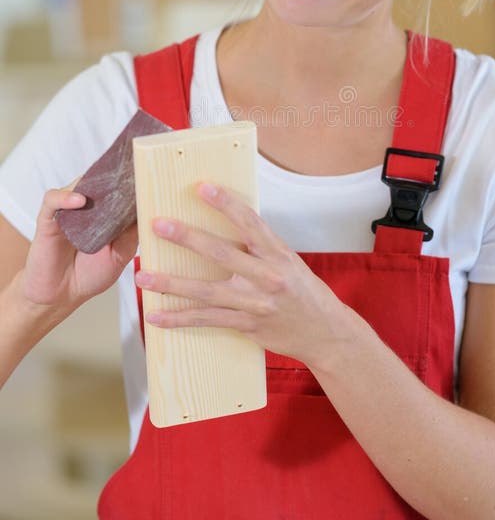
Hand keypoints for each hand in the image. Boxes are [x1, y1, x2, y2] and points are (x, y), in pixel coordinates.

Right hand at [22, 187, 138, 311]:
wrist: (61, 296)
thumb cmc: (90, 274)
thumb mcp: (120, 255)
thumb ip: (131, 235)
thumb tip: (147, 213)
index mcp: (105, 215)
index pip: (117, 189)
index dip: (129, 182)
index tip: (144, 175)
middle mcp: (86, 209)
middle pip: (97, 182)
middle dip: (112, 176)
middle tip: (128, 171)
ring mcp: (67, 213)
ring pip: (76, 185)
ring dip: (91, 183)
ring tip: (108, 184)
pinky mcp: (48, 220)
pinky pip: (53, 200)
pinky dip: (65, 197)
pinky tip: (79, 201)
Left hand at [136, 183, 351, 366]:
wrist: (325, 332)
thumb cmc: (305, 292)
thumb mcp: (289, 262)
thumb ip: (260, 247)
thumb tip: (228, 225)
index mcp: (277, 254)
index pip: (249, 222)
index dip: (225, 203)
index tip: (201, 187)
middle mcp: (267, 276)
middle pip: (220, 253)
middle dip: (187, 238)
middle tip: (159, 225)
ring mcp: (255, 303)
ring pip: (206, 291)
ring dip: (171, 284)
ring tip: (143, 277)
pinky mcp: (247, 325)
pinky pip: (208, 320)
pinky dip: (180, 319)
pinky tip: (157, 316)